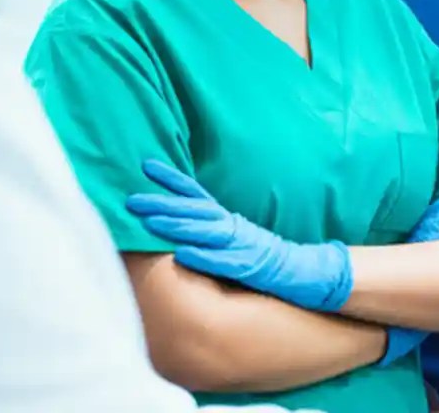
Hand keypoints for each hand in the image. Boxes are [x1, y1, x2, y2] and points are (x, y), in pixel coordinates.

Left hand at [126, 160, 353, 311]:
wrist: (307, 272)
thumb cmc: (266, 258)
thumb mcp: (236, 238)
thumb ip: (212, 229)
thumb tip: (179, 222)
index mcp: (228, 219)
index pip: (196, 194)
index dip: (172, 179)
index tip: (146, 165)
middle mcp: (233, 227)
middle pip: (193, 211)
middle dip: (162, 203)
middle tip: (131, 199)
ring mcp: (242, 245)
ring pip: (205, 232)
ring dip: (176, 225)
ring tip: (148, 221)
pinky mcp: (251, 266)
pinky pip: (224, 261)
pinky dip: (203, 256)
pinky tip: (181, 254)